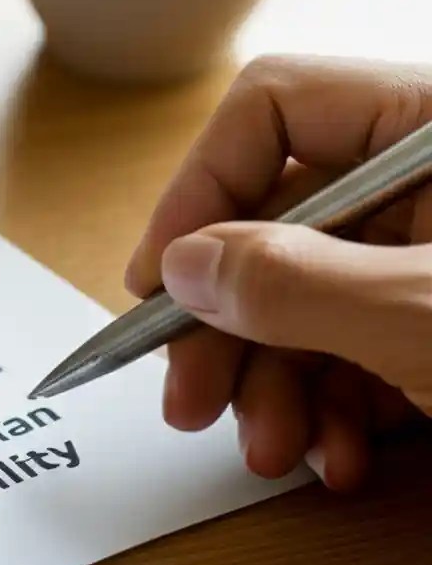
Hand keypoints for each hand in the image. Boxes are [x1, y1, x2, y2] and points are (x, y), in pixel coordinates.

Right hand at [125, 55, 431, 492]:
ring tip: (271, 450)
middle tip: (188, 399)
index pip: (274, 109)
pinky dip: (332, 409)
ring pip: (306, 299)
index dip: (200, 191)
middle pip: (277, 224)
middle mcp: (427, 180)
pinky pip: (356, 347)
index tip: (159, 281)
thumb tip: (182, 267)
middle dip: (227, 326)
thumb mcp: (423, 314)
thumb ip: (295, 282)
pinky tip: (336, 455)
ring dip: (270, 386)